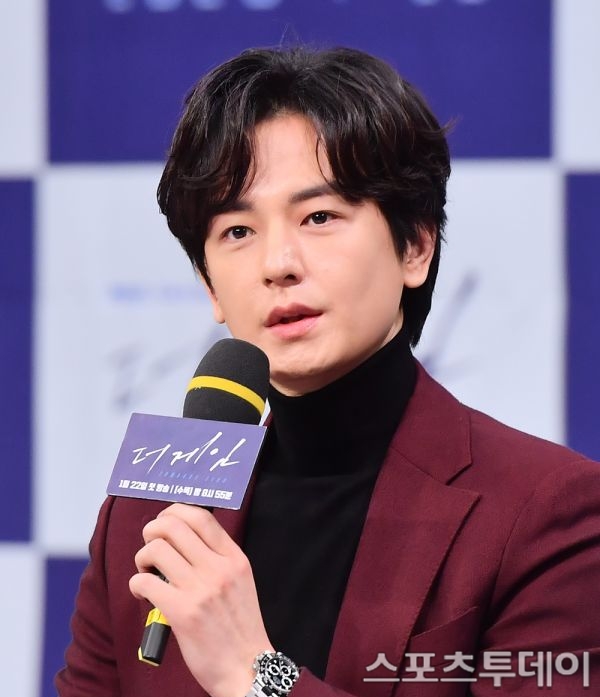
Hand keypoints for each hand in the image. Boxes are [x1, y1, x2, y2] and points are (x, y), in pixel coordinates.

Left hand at [129, 503, 272, 696]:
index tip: (164, 522)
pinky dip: (137, 585)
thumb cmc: (239, 626)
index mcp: (234, 558)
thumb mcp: (241, 581)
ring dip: (142, 558)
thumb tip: (184, 538)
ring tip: (147, 573)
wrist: (247, 667)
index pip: (201, 517)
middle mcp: (219, 568)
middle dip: (152, 531)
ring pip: (155, 550)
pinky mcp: (182, 613)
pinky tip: (145, 595)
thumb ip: (219, 558)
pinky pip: (145, 582)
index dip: (175, 512)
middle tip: (151, 549)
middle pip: (172, 526)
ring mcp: (201, 589)